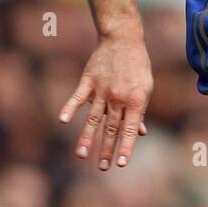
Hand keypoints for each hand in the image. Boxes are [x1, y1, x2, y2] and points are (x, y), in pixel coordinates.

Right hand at [59, 34, 152, 168]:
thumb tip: (139, 133)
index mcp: (134, 101)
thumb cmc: (137, 66)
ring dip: (87, 137)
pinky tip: (62, 120)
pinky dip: (69, 107)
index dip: (125, 147)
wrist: (123, 39)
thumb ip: (139, 111)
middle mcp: (117, 97)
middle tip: (102, 168)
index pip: (129, 129)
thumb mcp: (145, 88)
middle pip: (110, 128)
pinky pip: (78, 96)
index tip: (121, 163)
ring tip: (81, 155)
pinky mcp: (88, 80)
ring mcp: (101, 89)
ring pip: (92, 117)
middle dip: (106, 149)